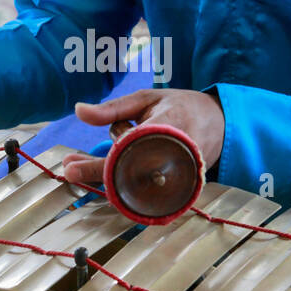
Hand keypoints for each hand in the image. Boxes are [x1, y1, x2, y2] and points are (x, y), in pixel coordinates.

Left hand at [62, 88, 223, 186]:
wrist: (221, 122)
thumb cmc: (178, 106)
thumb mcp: (146, 99)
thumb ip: (113, 108)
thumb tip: (78, 111)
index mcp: (167, 124)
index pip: (127, 147)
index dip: (99, 162)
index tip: (71, 165)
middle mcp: (175, 151)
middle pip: (130, 171)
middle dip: (98, 173)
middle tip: (70, 171)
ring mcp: (181, 172)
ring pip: (138, 185)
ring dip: (109, 181)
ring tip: (81, 171)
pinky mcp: (183, 185)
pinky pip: (149, 192)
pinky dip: (128, 189)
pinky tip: (110, 186)